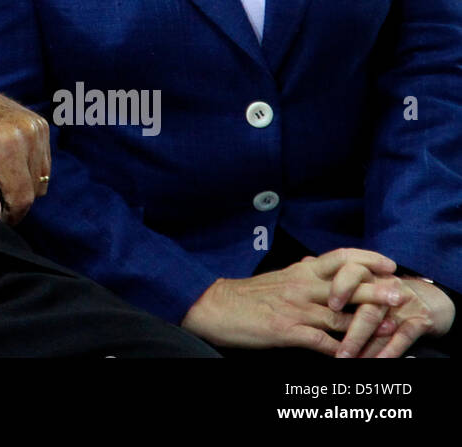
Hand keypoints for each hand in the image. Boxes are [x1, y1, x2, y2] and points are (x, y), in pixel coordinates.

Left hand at [0, 66, 49, 224]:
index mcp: (8, 144)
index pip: (22, 197)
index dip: (10, 216)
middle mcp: (29, 133)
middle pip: (34, 189)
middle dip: (14, 201)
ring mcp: (36, 125)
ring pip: (41, 176)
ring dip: (23, 185)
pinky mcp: (38, 122)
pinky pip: (42, 159)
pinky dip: (28, 168)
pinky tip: (4, 165)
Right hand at [181, 248, 397, 353]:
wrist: (214, 306)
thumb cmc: (246, 294)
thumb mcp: (276, 276)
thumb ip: (299, 272)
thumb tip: (313, 264)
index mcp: (299, 272)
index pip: (339, 258)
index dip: (366, 259)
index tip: (388, 264)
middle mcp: (301, 287)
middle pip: (347, 285)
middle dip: (377, 290)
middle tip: (400, 294)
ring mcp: (296, 310)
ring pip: (339, 315)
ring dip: (367, 324)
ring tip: (389, 329)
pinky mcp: (287, 331)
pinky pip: (320, 342)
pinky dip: (339, 351)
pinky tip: (352, 357)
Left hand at [341, 275, 454, 357]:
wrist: (428, 299)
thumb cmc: (382, 289)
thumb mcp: (363, 278)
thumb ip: (334, 272)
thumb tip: (305, 260)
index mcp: (367, 270)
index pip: (353, 271)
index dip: (341, 286)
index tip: (331, 305)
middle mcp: (386, 283)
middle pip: (367, 304)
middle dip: (351, 329)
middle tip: (338, 348)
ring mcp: (404, 301)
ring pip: (381, 325)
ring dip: (363, 345)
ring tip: (348, 359)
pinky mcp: (420, 319)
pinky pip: (402, 337)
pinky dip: (388, 351)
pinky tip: (376, 361)